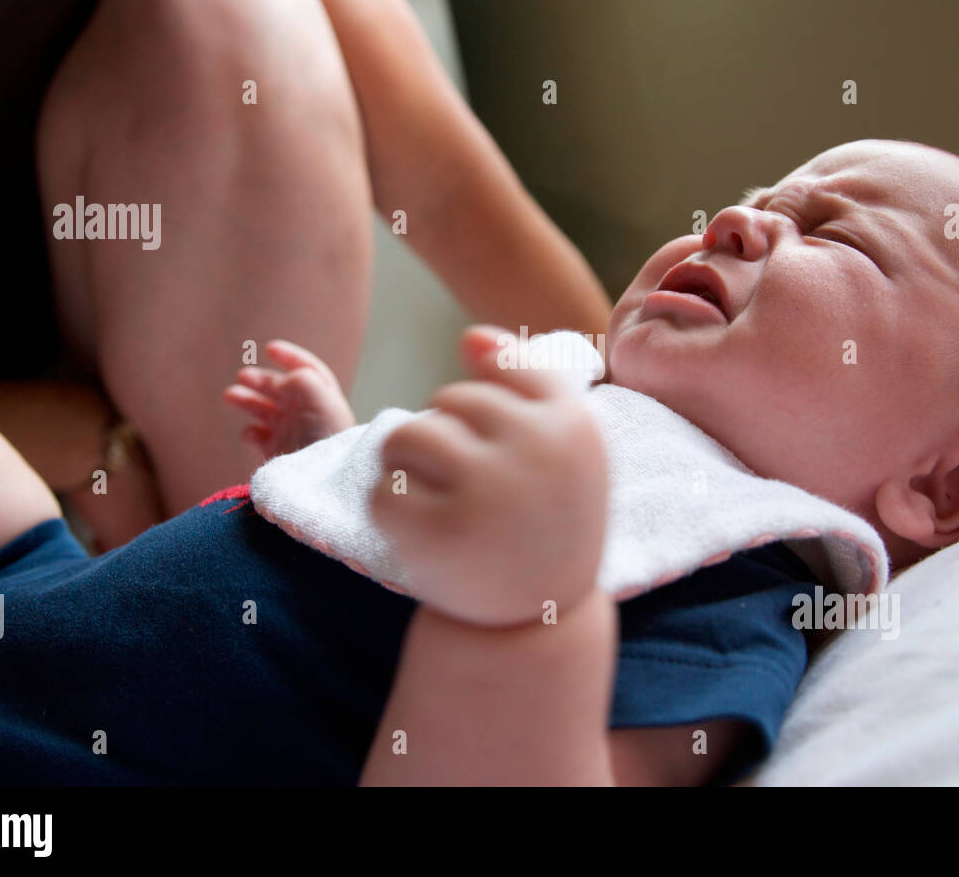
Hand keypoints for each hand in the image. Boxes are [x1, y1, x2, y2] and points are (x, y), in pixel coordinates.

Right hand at [223, 340, 355, 457]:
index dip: (290, 357)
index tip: (269, 348)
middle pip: (280, 389)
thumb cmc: (326, 431)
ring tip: (230, 395)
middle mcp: (306, 413)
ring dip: (247, 400)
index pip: (307, 370)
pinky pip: (260, 438)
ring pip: (265, 410)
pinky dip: (250, 432)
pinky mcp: (279, 452)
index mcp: (320, 396)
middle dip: (260, 380)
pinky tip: (249, 432)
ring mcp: (291, 433)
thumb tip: (284, 381)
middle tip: (242, 376)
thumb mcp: (317, 394)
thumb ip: (300, 377)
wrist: (324, 474)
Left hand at [370, 325, 608, 627]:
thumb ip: (527, 385)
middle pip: (449, 400)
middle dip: (446, 438)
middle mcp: (537, 450)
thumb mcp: (563, 450)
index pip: (508, 365)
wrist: (542, 624)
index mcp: (575, 425)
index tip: (504, 455)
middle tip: (470, 493)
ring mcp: (488, 491)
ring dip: (406, 465)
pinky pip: (383, 493)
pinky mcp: (440, 535)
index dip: (490, 409)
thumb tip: (468, 335)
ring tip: (433, 502)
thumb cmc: (547, 522)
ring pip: (406, 435)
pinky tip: (421, 538)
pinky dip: (390, 513)